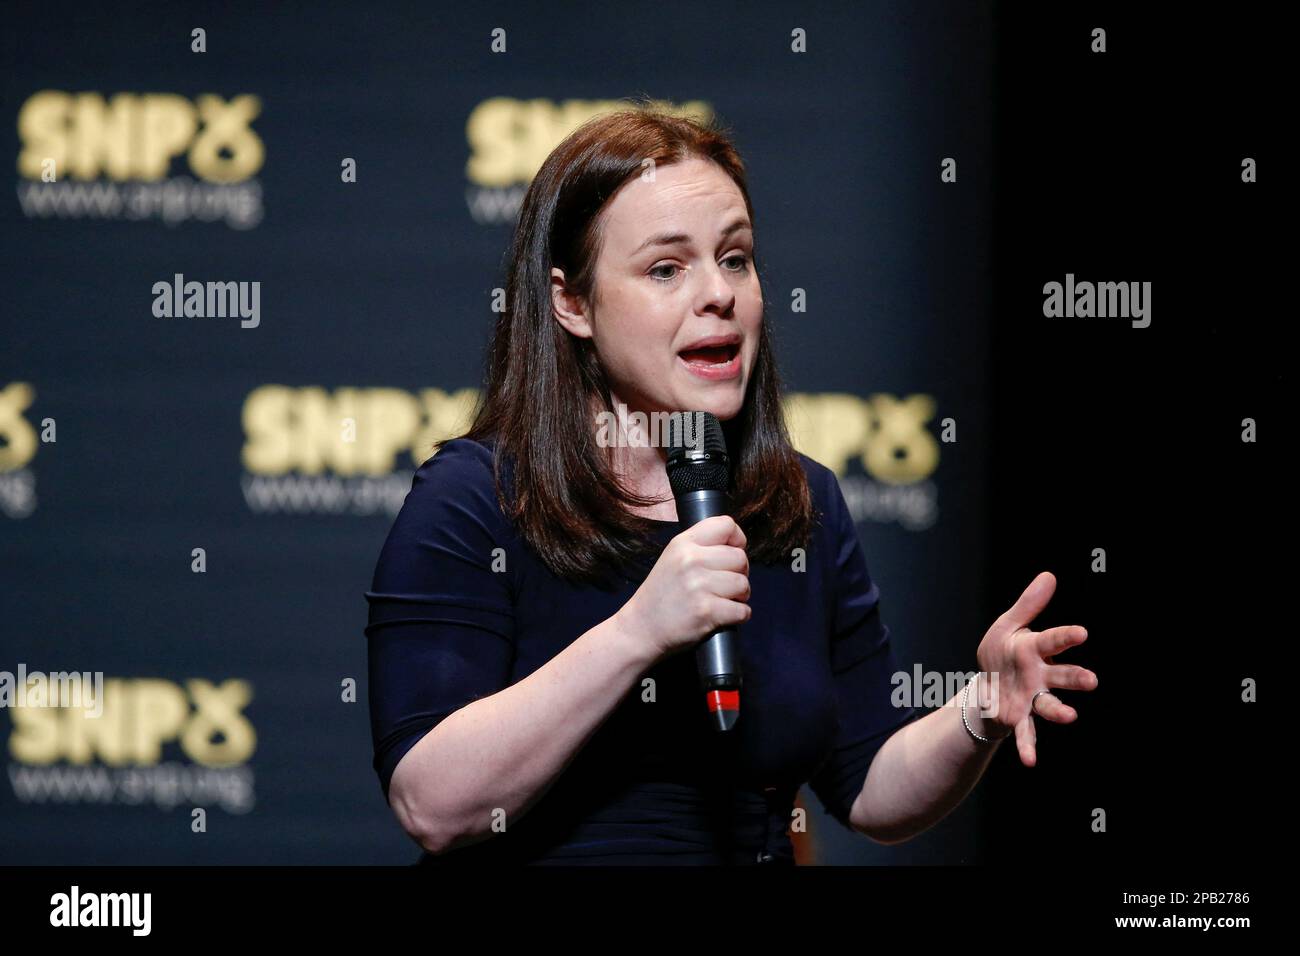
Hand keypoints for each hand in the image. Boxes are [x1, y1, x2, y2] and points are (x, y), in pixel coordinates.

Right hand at [614, 515, 750, 661]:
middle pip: (740, 558)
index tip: (730, 556)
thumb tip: (737, 547)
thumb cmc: (661, 595)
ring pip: (743, 584)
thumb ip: (700, 547)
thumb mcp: (673, 558)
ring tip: (722, 601)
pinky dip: (739, 616)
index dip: (737, 541)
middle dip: (739, 573)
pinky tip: (723, 616)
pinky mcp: (706, 611)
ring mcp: (698, 586)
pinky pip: (743, 610)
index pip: (727, 525)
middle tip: (724, 586)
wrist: (641, 628)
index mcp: (683, 543)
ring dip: (740, 596)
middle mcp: (691, 560)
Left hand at [973, 571, 1097, 766]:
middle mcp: (1040, 675)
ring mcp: (1031, 698)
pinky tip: (1030, 762)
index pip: (1053, 640)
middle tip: (1092, 680)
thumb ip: (1028, 604)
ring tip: (1070, 717)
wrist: (989, 682)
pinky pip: (1025, 733)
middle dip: (1075, 677)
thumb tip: (1049, 575)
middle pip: (1061, 675)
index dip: (1066, 636)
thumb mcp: (1008, 625)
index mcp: (1036, 649)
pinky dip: (1028, 747)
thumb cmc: (1003, 651)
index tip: (1082, 633)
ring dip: (1058, 711)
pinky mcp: (1019, 717)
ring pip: (1048, 704)